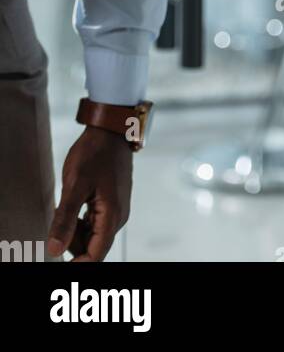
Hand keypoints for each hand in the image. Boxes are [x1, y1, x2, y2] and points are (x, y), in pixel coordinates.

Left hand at [46, 127, 132, 261]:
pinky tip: (75, 202)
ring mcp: (117, 210)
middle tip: (60, 213)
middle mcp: (119, 217)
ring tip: (67, 203)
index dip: (75, 262)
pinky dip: (81, 219)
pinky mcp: (114, 203)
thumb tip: (54, 249)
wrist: (110, 131)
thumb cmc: (95, 152)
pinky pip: (95, 223)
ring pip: (92, 235)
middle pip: (92, 246)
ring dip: (75, 228)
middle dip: (72, 239)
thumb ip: (65, 219)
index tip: (55, 253)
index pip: (94, 256)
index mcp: (112, 216)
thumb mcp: (75, 184)